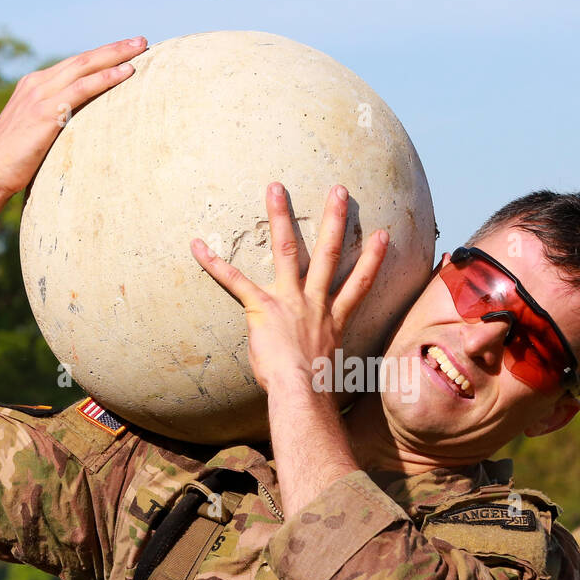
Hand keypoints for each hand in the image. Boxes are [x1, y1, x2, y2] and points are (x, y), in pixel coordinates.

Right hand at [0, 36, 146, 197]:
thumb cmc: (15, 161)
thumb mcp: (36, 132)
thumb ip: (55, 122)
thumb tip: (78, 129)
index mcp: (34, 86)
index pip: (73, 66)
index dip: (100, 57)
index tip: (125, 51)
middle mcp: (36, 84)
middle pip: (83, 60)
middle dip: (114, 49)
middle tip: (141, 41)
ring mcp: (40, 96)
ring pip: (85, 68)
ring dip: (115, 56)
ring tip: (141, 49)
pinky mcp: (46, 112)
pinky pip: (82, 89)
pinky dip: (105, 78)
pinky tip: (125, 73)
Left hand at [191, 182, 387, 393]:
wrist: (302, 392)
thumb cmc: (313, 390)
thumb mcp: (326, 369)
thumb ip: (321, 353)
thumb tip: (317, 363)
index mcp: (331, 318)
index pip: (357, 284)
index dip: (371, 259)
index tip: (382, 235)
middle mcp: (314, 303)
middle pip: (327, 254)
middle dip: (334, 220)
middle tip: (339, 190)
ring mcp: (289, 301)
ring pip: (287, 251)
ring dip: (281, 217)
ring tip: (277, 188)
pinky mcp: (262, 308)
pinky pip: (234, 281)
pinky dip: (214, 264)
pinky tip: (197, 246)